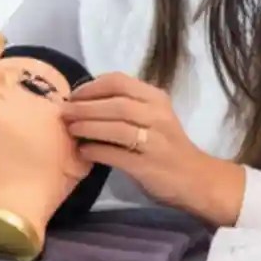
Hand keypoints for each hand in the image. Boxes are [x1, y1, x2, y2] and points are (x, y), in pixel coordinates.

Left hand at [62, 72, 245, 226]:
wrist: (196, 179)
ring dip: (88, 126)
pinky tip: (83, 151)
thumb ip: (126, 106)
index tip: (74, 95)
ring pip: (116, 128)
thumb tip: (82, 102)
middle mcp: (158, 116)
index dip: (92, 86)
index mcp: (156, 99)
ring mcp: (155, 142)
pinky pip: (116, 155)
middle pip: (116, 104)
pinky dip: (96, 151)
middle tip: (64, 112)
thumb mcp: (153, 116)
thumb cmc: (166, 145)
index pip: (119, 81)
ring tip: (71, 129)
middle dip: (85, 107)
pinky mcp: (148, 166)